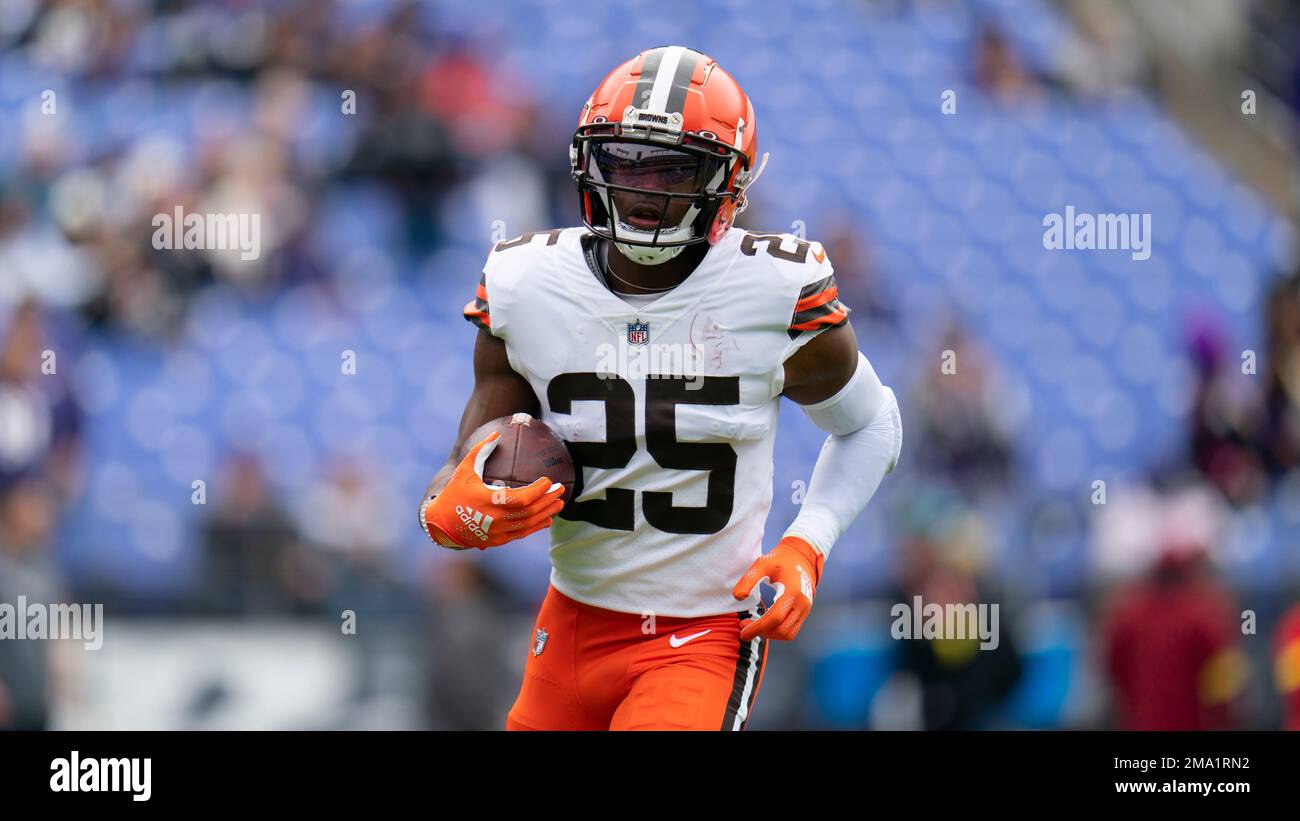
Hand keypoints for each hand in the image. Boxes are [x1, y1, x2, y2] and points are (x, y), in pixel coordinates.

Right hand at [420, 432, 565, 548]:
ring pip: (529, 524)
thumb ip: (480, 451)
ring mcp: (498, 532)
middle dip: (548, 500)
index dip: (538, 491)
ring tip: (559, 504)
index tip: (548, 481)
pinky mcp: (498, 541)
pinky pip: (522, 534)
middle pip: (530, 511)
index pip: (522, 498)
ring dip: (546, 513)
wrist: (441, 524)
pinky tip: (547, 519)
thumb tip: (495, 434)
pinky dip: (536, 527)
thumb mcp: (464, 470)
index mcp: (489, 501)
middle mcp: (496, 519)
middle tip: (561, 490)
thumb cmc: (453, 494)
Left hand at [732, 536, 824, 640]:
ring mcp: (805, 609)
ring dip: (769, 634)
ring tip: (754, 627)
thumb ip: (749, 579)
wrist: (801, 557)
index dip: (757, 627)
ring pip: (788, 634)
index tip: (742, 630)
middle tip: (744, 628)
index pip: (775, 618)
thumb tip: (738, 597)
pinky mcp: (805, 612)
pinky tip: (765, 624)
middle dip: (761, 632)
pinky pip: (792, 630)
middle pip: (782, 630)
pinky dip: (777, 632)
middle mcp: (802, 603)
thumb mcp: (762, 564)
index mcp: (792, 592)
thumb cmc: (779, 560)